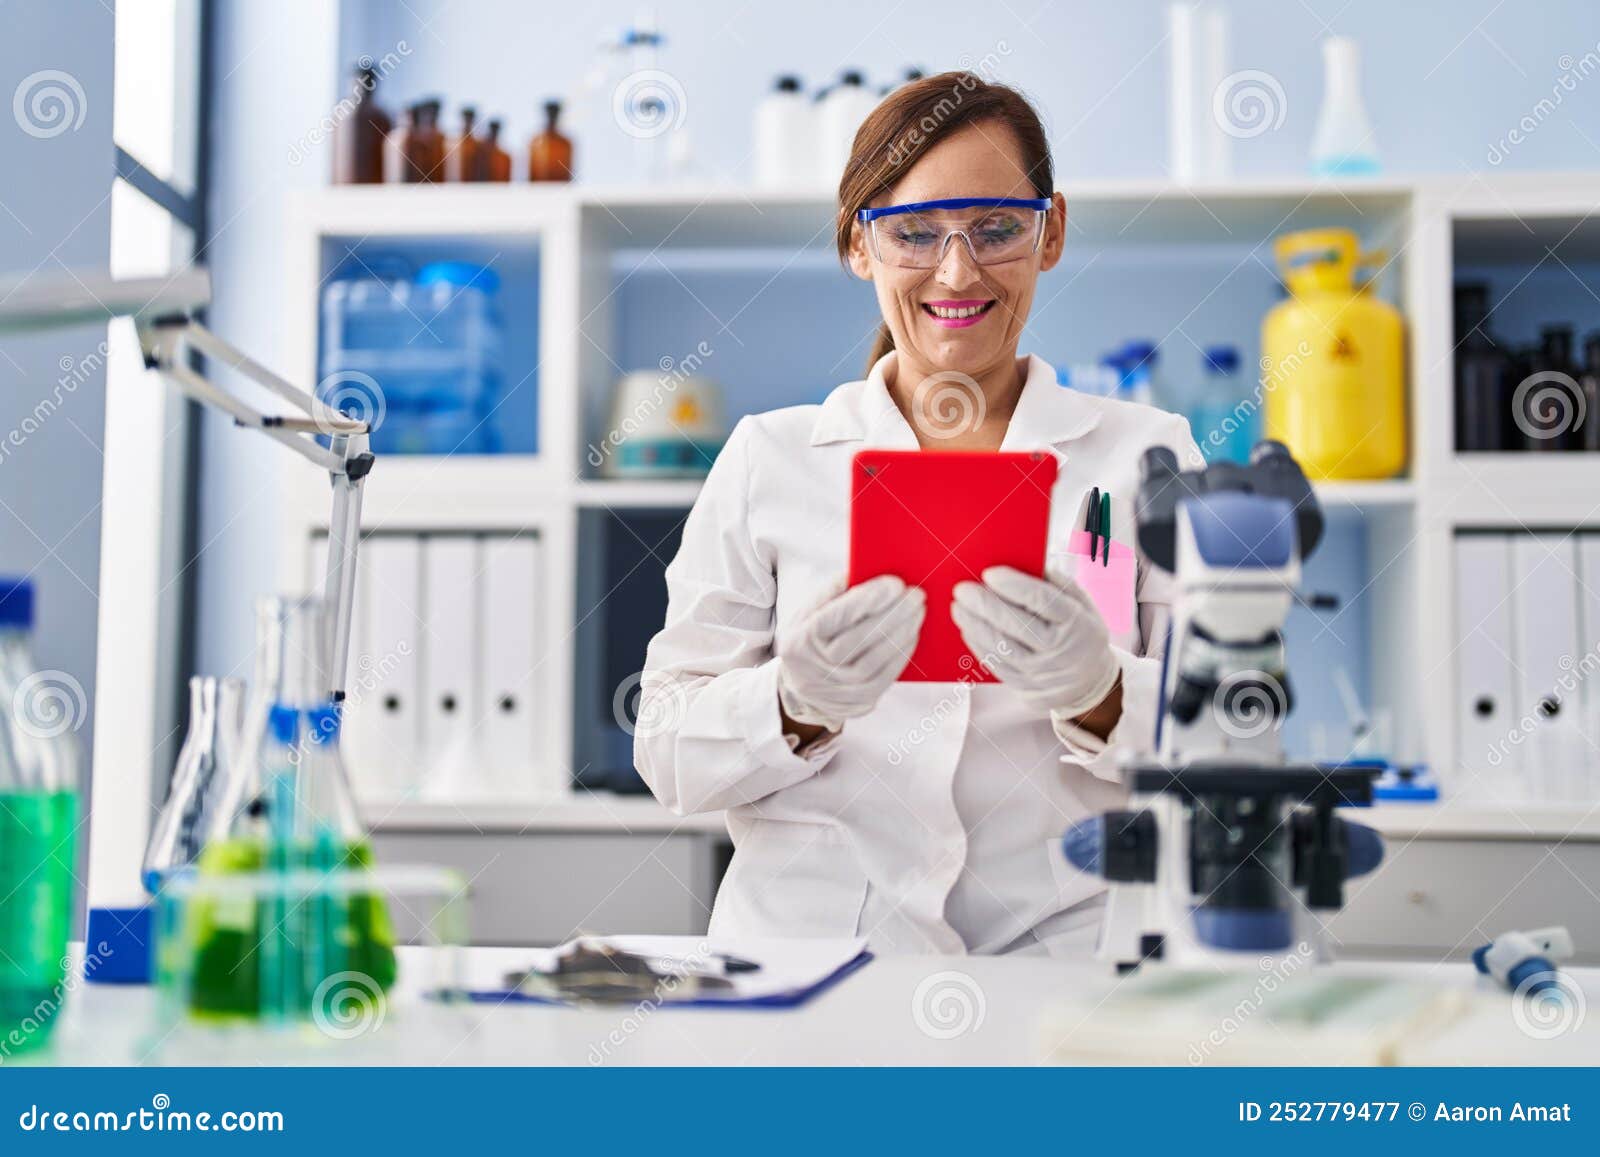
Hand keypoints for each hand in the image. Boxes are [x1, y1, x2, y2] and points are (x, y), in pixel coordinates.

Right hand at [776, 575, 925, 731]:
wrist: (802, 689)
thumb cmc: (809, 641)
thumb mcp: (806, 616)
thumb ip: (830, 594)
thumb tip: (861, 573)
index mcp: (801, 640)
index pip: (838, 615)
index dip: (869, 599)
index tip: (895, 583)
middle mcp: (818, 667)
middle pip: (862, 636)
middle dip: (894, 613)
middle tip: (915, 594)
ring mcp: (839, 688)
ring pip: (877, 658)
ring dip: (903, 631)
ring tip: (918, 611)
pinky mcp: (859, 701)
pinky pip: (887, 676)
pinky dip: (902, 653)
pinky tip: (911, 635)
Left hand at [950, 565, 1120, 718]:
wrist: (1091, 680)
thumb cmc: (1080, 631)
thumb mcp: (1082, 604)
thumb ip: (1057, 584)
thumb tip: (1026, 564)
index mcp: (1077, 622)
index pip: (1042, 601)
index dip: (1013, 586)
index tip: (989, 573)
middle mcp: (1059, 650)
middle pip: (1015, 625)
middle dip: (984, 605)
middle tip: (962, 589)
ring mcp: (1042, 672)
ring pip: (1000, 647)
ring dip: (974, 625)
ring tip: (958, 607)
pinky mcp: (1026, 688)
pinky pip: (996, 665)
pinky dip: (978, 645)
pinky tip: (968, 629)